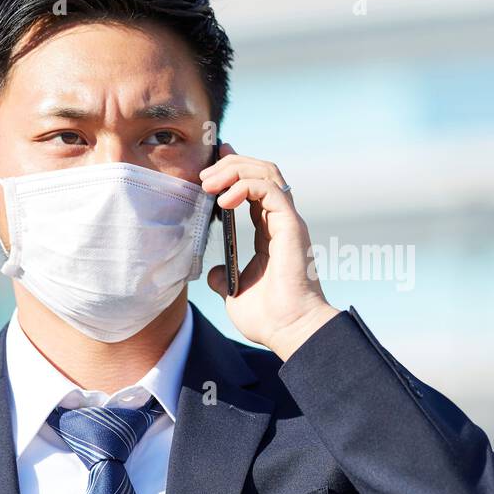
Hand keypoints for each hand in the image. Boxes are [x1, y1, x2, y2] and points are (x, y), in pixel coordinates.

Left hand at [199, 143, 338, 359]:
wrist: (290, 330)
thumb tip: (212, 273)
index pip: (254, 187)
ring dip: (234, 170)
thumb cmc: (270, 317)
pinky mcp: (290, 224)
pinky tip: (224, 199)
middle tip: (203, 176)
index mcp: (269, 232)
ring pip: (266, 172)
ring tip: (208, 184)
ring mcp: (287, 221)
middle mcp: (281, 221)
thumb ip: (224, 278)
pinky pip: (269, 188)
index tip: (211, 163)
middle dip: (229, 165)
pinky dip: (244, 185)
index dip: (233, 170)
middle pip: (260, 171)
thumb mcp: (234, 292)